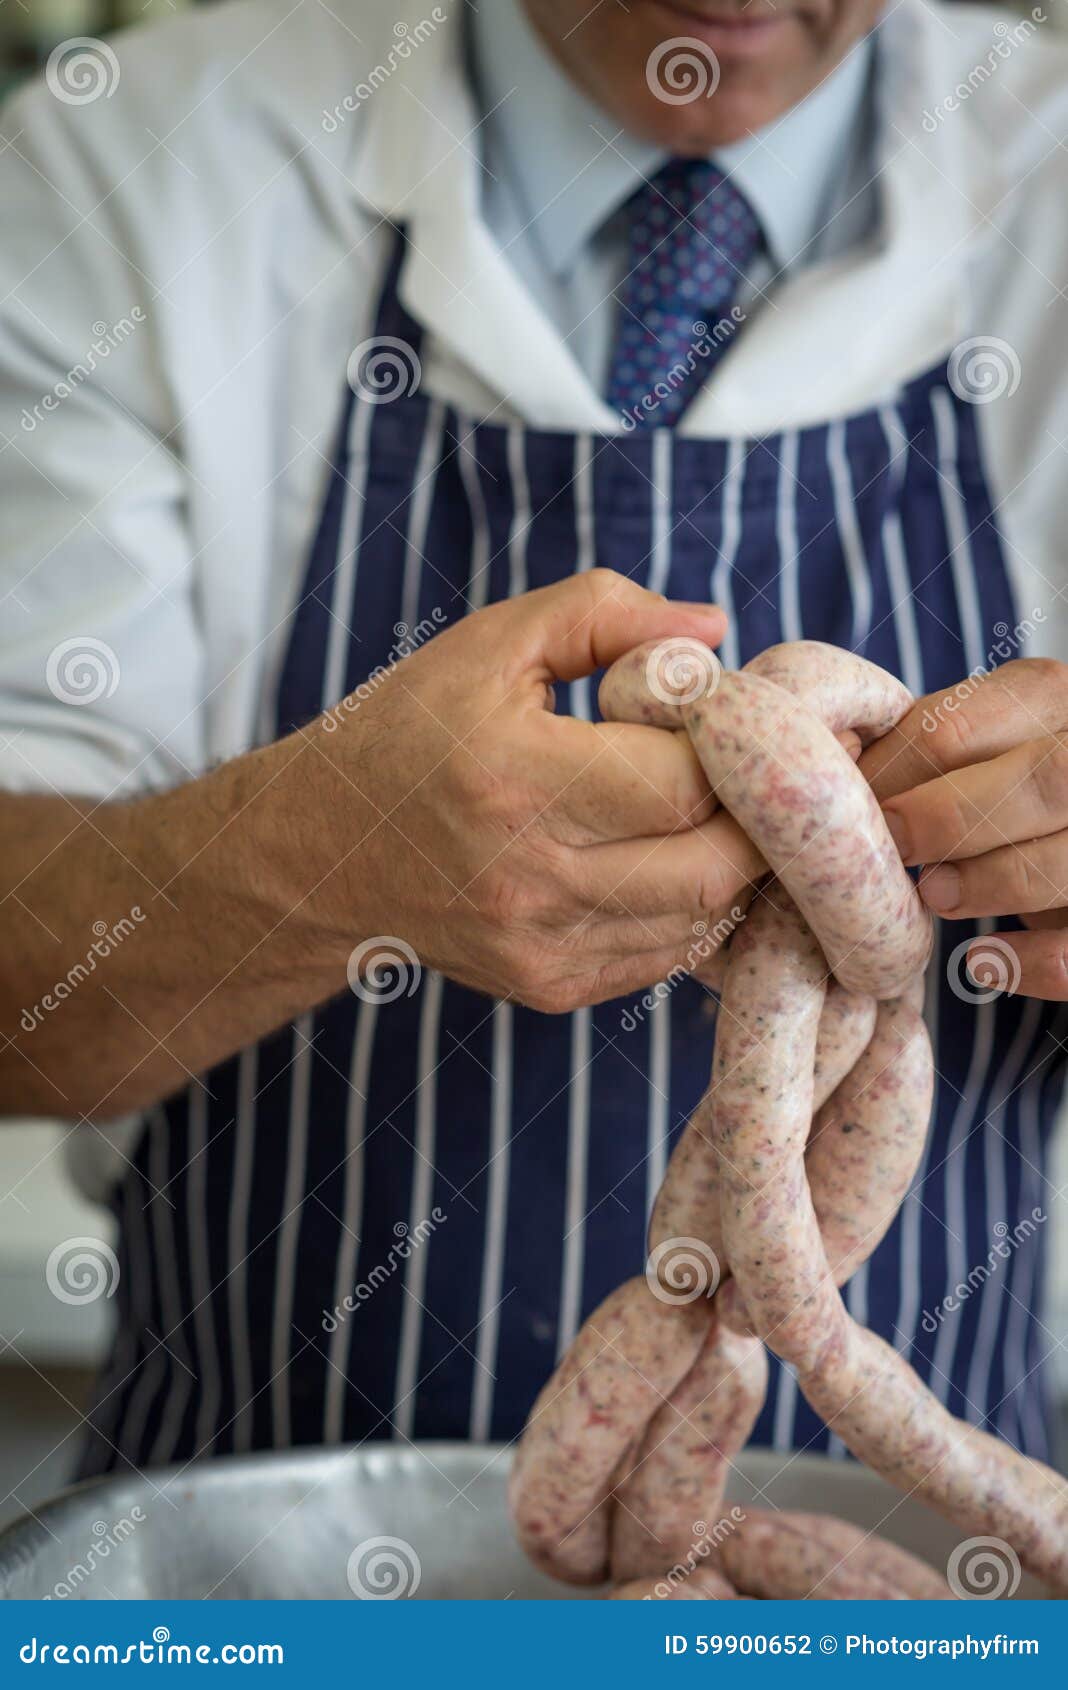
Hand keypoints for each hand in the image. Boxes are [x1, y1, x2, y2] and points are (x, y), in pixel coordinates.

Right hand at [312, 570, 761, 1011]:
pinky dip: (692, 909)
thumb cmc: (411, 733)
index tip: (731, 720)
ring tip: (724, 812)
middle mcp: (528, 875)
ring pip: (701, 920)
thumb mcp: (491, 645)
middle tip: (759, 772)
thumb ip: (604, 615)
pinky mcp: (547, 988)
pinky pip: (664, 956)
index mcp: (514, 777)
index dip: (733, 749)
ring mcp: (539, 945)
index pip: (684, 782)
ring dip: (734, 864)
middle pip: (714, 866)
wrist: (320, 853)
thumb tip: (715, 629)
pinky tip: (672, 859)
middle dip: (758, 817)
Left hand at [860, 659, 1067, 998]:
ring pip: (1066, 861)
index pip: (957, 727)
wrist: (1066, 816)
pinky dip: (1032, 963)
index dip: (882, 777)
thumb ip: (925, 747)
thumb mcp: (982, 742)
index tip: (839, 812)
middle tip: (892, 850)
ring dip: (988, 885)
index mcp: (1052, 697)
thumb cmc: (1007, 786)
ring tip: (936, 896)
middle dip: (946, 820)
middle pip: (1044, 778)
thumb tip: (824, 765)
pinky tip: (983, 962)